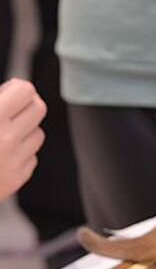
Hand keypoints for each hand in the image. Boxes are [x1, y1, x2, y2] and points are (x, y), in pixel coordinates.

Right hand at [0, 79, 46, 199]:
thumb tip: (3, 92)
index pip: (26, 91)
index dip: (15, 89)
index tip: (6, 94)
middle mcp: (5, 139)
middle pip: (39, 109)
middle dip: (24, 106)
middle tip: (7, 111)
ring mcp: (14, 161)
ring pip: (37, 133)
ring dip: (23, 131)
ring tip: (0, 135)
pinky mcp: (16, 179)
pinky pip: (31, 157)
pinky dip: (19, 154)